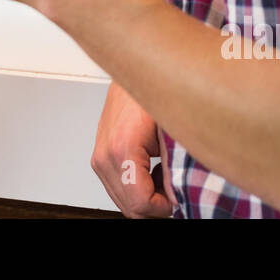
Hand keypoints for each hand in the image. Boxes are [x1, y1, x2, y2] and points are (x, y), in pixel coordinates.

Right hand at [91, 81, 173, 217]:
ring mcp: (100, 157)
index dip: (164, 207)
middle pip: (129, 207)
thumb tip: (180, 196)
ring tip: (166, 177)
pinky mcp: (101, 157)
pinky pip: (119, 187)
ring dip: (147, 198)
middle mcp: (104, 156)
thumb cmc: (152, 93)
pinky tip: (154, 172)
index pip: (139, 202)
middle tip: (176, 191)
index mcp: (121, 149)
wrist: (134, 71)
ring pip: (123, 201)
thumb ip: (175, 168)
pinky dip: (138, 188)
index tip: (179, 197)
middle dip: (156, 206)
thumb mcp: (172, 132)